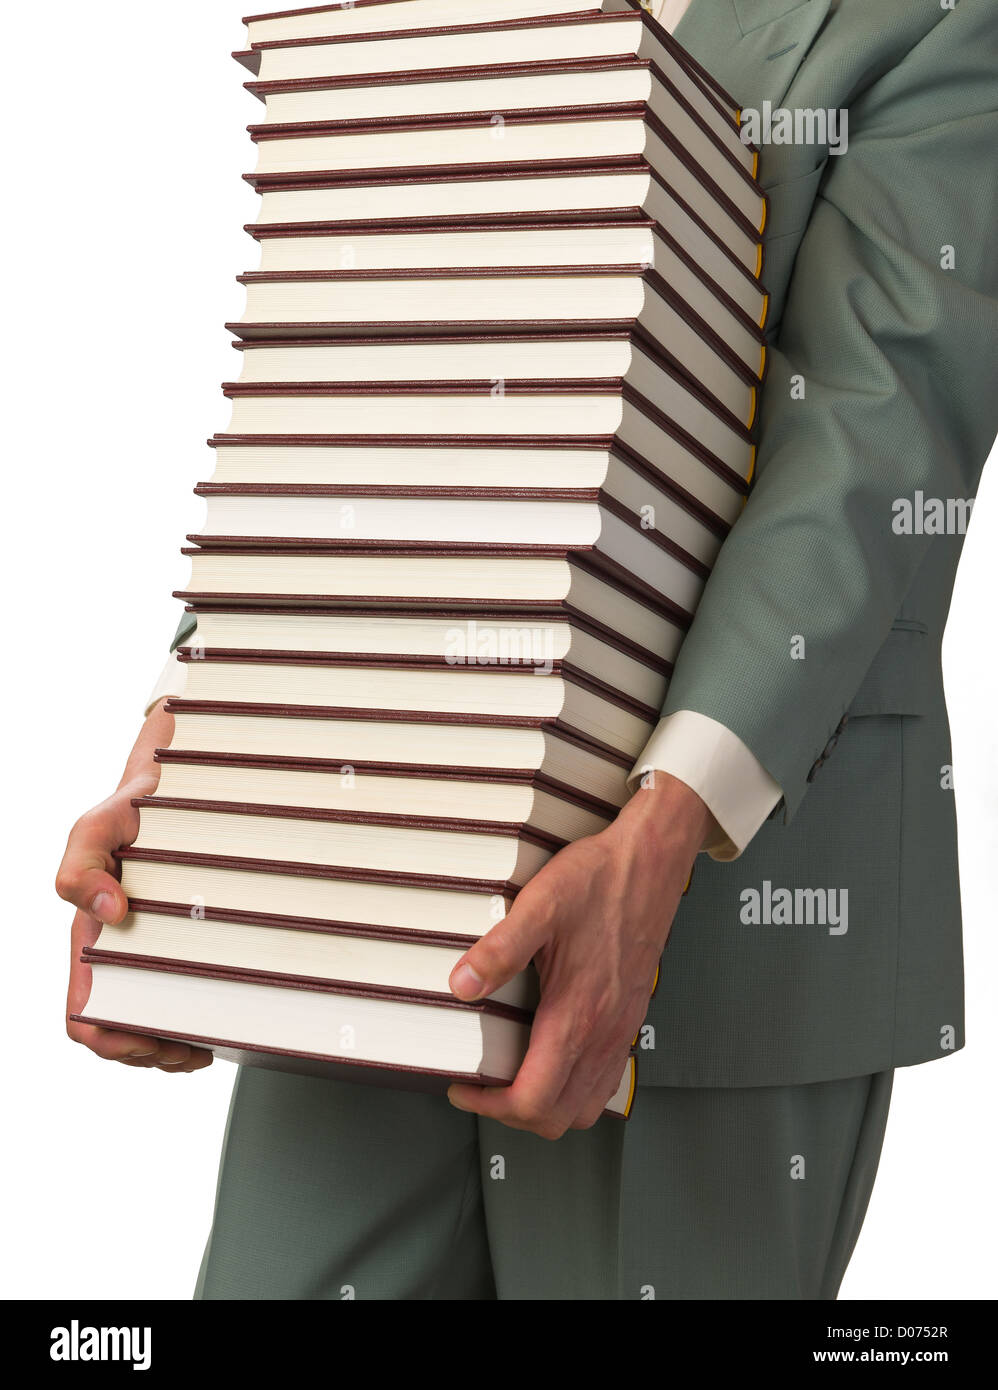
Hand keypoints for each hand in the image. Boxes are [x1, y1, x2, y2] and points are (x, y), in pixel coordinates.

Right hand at [55, 701, 212, 1072]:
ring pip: (153, 1025)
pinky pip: (185, 997)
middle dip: (156, 1054)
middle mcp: (117, 955)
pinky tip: (224, 1014)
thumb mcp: (96, 828)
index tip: (152, 1039)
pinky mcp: (182, 945)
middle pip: (123, 1034)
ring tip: (212, 1039)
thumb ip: (81, 868)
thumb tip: (107, 913)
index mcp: (89, 941)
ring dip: (178, 1047)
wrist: (171, 791)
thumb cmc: (129, 814)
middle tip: (197, 1049)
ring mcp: (148, 954)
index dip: (114, 1039)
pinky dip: (200, 1018)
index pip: (85, 1015)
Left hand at [446, 773, 716, 1137]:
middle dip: (513, 1114)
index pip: (533, 1099)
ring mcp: (621, 1030)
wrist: (651, 863)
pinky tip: (551, 1058)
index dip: (489, 1106)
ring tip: (512, 1080)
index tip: (463, 1087)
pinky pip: (604, 1081)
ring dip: (545, 1108)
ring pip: (585, 1107)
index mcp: (577, 1014)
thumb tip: (462, 985)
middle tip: (481, 1088)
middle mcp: (604, 1033)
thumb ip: (500, 949)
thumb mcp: (540, 905)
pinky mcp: (630, 1019)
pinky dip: (573, 1090)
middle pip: (558, 1118)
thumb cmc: (599, 880)